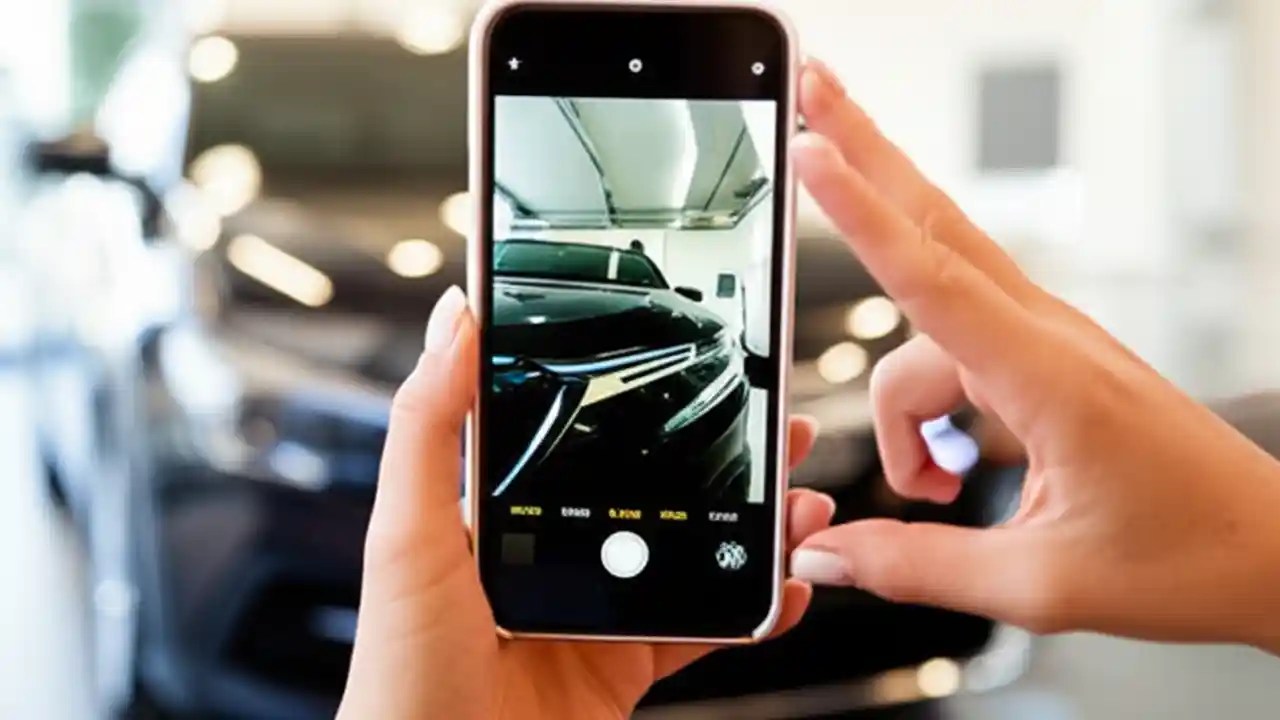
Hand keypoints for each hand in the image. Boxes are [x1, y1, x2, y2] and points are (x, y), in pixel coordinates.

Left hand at [337, 287, 834, 719]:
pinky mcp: (627, 661)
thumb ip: (431, 425)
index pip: (584, 428)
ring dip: (755, 522)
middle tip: (777, 422)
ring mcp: (599, 603)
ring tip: (801, 497)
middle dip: (725, 451)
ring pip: (694, 547)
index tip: (688, 350)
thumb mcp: (409, 531)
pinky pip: (704, 626)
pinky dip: (753, 609)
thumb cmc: (401, 665)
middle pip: (658, 483)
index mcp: (507, 506)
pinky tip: (785, 584)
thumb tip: (453, 316)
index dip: (641, 390)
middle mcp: (559, 547)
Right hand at [788, 58, 1279, 653]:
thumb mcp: (1041, 583)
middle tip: (812, 88)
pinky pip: (953, 354)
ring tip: (933, 490)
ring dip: (900, 406)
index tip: (813, 154)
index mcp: (1048, 379)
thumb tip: (827, 554)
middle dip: (865, 151)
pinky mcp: (1045, 360)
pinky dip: (927, 412)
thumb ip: (917, 564)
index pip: (932, 276)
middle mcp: (1044, 338)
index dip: (860, 213)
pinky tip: (949, 469)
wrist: (1269, 549)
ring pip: (927, 323)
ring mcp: (1046, 342)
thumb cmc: (1186, 556)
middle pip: (933, 221)